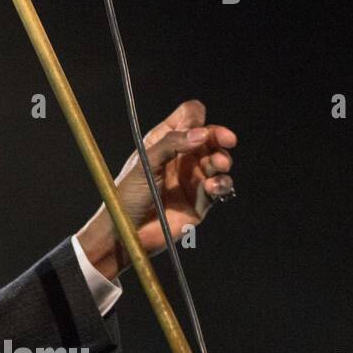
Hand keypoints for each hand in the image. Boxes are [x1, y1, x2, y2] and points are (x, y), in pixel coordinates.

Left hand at [77, 99, 237, 279]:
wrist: (126, 233)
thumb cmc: (127, 196)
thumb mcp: (145, 163)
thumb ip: (171, 144)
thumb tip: (201, 133)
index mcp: (162, 142)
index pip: (187, 118)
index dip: (196, 118)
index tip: (200, 127)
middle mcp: (180, 158)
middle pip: (208, 138)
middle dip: (219, 137)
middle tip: (226, 140)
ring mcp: (191, 178)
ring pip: (217, 161)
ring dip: (222, 160)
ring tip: (219, 165)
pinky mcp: (200, 201)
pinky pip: (219, 187)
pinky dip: (222, 183)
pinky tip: (215, 186)